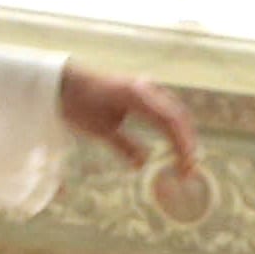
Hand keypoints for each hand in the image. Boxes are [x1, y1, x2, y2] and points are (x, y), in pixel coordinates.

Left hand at [61, 66, 198, 188]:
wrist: (65, 82)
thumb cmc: (79, 104)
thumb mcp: (99, 129)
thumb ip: (123, 145)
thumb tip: (143, 164)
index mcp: (137, 95)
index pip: (170, 120)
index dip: (182, 144)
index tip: (185, 166)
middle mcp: (147, 88)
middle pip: (178, 116)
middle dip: (188, 143)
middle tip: (189, 171)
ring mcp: (148, 89)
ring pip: (176, 113)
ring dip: (185, 137)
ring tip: (187, 162)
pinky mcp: (145, 94)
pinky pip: (167, 111)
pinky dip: (175, 129)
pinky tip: (176, 146)